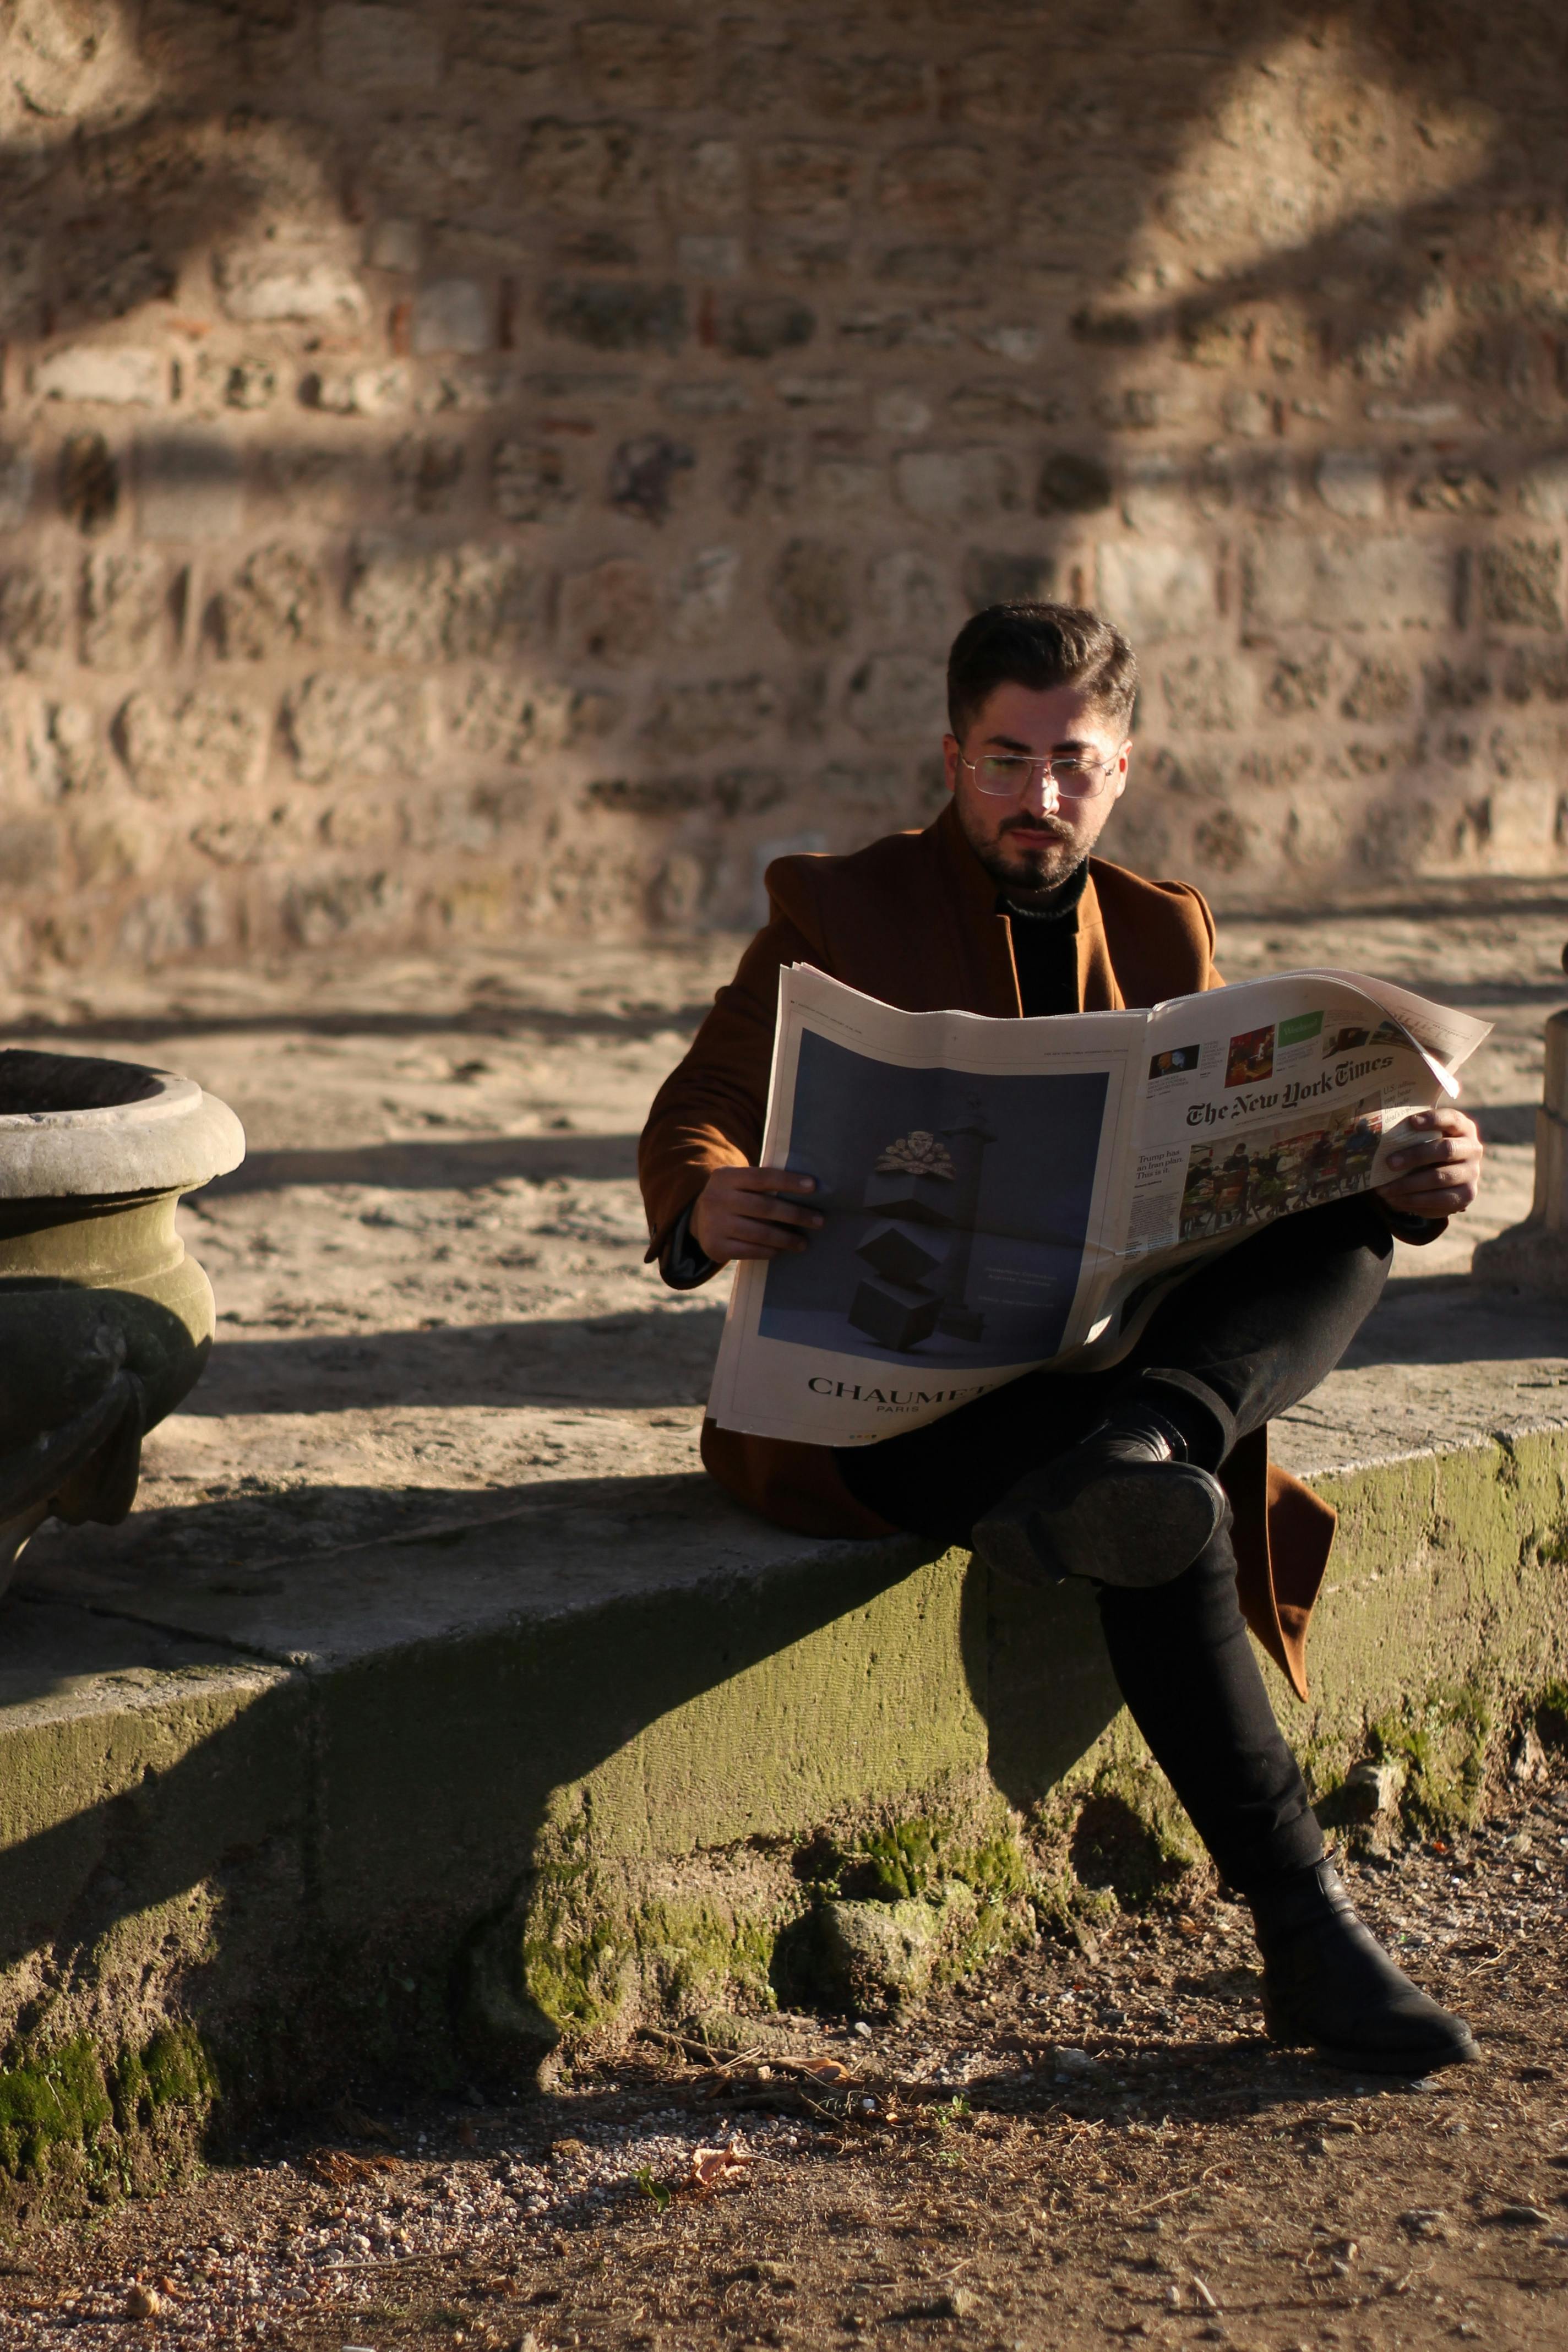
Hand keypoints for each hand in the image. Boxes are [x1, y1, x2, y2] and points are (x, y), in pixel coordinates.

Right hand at [690, 1165, 823, 1264]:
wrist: (698, 1220)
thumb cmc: (733, 1198)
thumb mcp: (739, 1183)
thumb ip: (762, 1184)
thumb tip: (807, 1190)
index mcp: (725, 1177)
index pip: (762, 1177)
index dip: (789, 1181)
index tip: (814, 1186)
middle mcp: (716, 1198)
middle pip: (765, 1207)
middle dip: (796, 1214)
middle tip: (819, 1221)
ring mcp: (714, 1224)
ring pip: (759, 1232)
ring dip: (786, 1238)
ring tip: (803, 1242)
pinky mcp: (715, 1246)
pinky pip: (749, 1251)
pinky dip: (769, 1251)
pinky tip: (781, 1251)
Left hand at [1376, 1106, 1483, 1219]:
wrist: (1447, 1174)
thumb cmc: (1428, 1148)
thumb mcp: (1423, 1137)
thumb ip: (1410, 1132)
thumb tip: (1369, 1132)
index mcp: (1462, 1127)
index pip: (1451, 1118)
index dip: (1433, 1119)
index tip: (1411, 1122)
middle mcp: (1473, 1148)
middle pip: (1445, 1149)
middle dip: (1414, 1156)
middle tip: (1389, 1163)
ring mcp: (1472, 1173)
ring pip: (1440, 1178)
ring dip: (1408, 1185)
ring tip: (1384, 1189)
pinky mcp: (1466, 1195)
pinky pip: (1439, 1200)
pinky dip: (1414, 1201)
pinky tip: (1395, 1200)